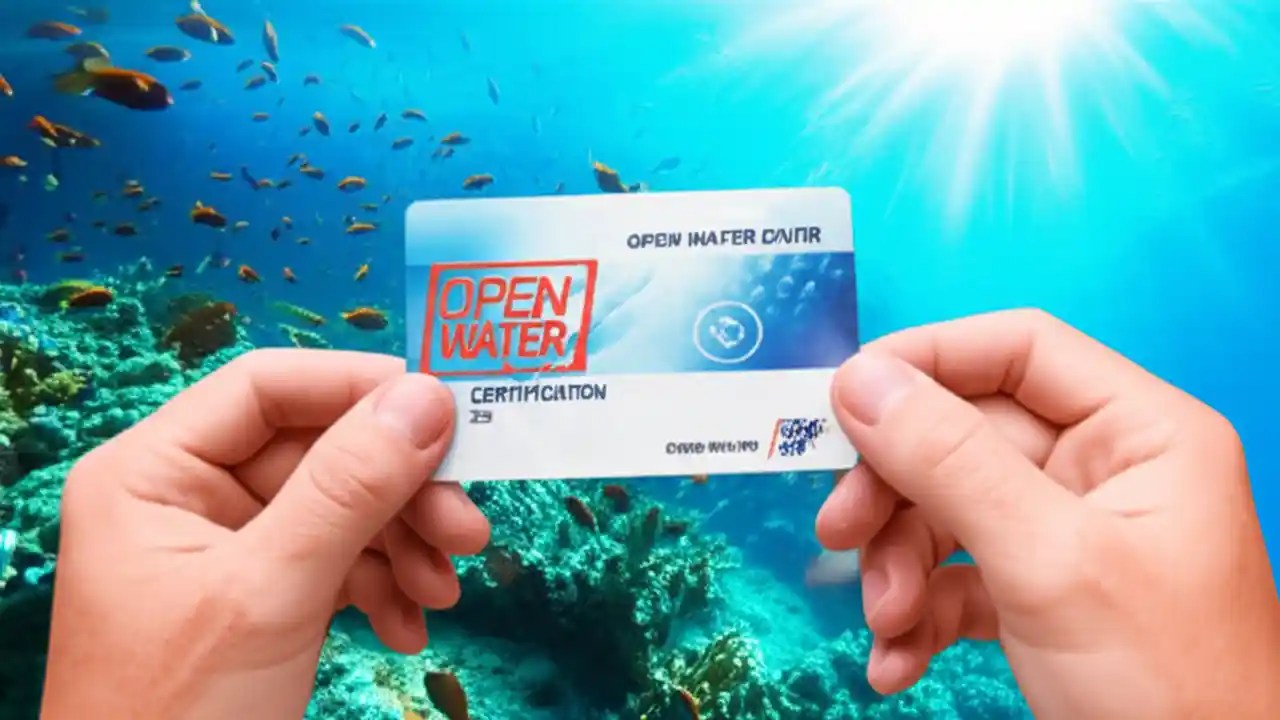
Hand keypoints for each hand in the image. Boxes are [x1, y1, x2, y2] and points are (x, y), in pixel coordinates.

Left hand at [41, 350, 489, 718]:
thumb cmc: (175, 718)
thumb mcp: (268, 595)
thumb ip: (347, 490)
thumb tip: (427, 397)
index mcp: (150, 474)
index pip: (268, 388)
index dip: (359, 389)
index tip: (446, 411)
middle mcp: (187, 499)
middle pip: (320, 453)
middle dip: (399, 493)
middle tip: (466, 529)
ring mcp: (228, 550)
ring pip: (342, 510)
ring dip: (404, 546)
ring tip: (442, 593)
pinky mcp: (264, 598)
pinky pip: (341, 563)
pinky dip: (386, 588)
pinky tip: (409, 625)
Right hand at [817, 310, 1279, 718]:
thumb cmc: (1172, 693)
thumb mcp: (1049, 563)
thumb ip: (952, 462)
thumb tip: (862, 381)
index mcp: (1143, 435)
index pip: (1020, 352)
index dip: (927, 362)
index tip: (844, 397)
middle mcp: (1106, 474)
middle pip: (965, 438)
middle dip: (896, 491)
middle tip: (839, 529)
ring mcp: (1070, 538)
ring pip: (947, 511)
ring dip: (897, 566)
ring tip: (883, 621)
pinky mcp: (1040, 599)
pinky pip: (955, 579)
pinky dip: (915, 614)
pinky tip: (896, 661)